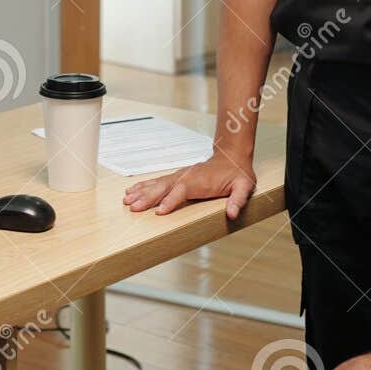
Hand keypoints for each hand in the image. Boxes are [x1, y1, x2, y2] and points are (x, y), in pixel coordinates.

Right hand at [123, 152, 255, 218]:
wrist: (232, 156)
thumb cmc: (237, 173)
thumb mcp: (244, 186)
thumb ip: (238, 200)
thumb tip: (232, 213)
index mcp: (199, 181)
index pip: (181, 191)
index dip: (170, 201)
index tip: (159, 211)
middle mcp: (185, 177)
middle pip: (163, 188)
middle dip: (147, 198)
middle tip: (133, 207)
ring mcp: (180, 176)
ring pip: (157, 184)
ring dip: (141, 192)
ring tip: (126, 200)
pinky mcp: (177, 177)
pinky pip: (157, 182)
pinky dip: (144, 186)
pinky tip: (133, 191)